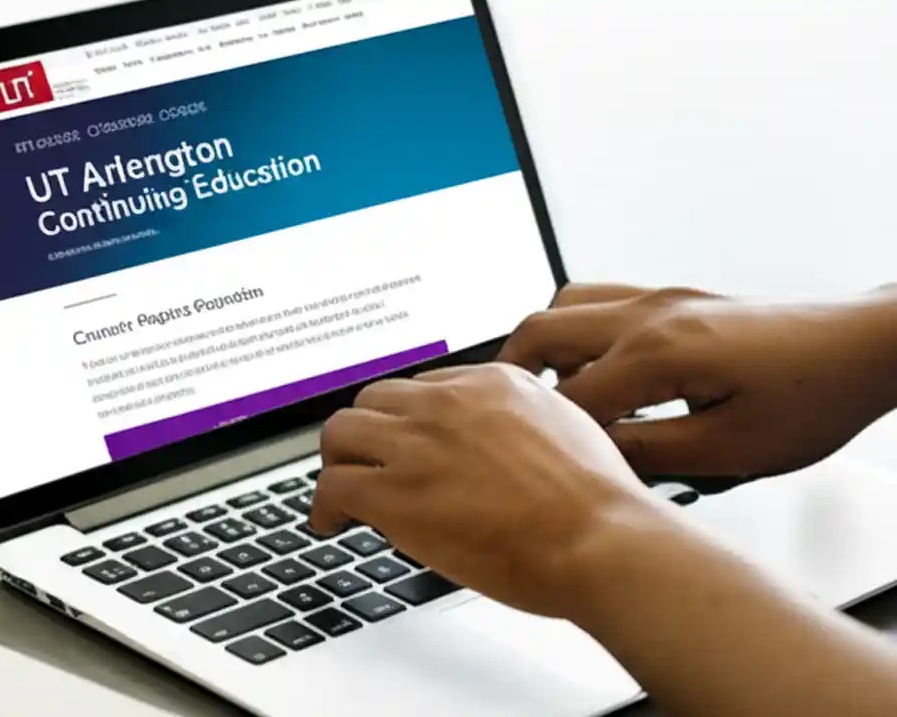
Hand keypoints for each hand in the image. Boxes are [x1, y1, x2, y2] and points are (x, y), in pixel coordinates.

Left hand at [309, 364, 667, 618]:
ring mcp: (417, 446)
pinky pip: (332, 487)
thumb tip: (495, 444)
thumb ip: (519, 423)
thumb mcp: (564, 429)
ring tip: (340, 491)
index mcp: (490, 382)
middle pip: (372, 400)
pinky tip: (329, 523)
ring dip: (337, 462)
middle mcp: (447, 403)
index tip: (403, 443)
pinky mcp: (396, 494)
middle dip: (365, 433)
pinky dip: (322, 506)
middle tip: (363, 462)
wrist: (600, 540)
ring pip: (341, 434)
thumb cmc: (597, 504)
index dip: (407, 421)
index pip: (422, 387)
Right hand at [498, 283, 896, 477]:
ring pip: (565, 306)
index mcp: (658, 353)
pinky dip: (577, 330)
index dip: (547, 438)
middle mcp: (649, 314)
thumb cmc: (812, 398)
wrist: (862, 348)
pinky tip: (592, 366)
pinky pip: (599, 299)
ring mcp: (660, 298)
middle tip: (502, 417)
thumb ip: (649, 453)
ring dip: (543, 348)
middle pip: (542, 332)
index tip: (532, 465)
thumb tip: (592, 459)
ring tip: (543, 394)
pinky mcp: (674, 297)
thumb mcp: (730, 448)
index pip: (569, 399)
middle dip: (513, 378)